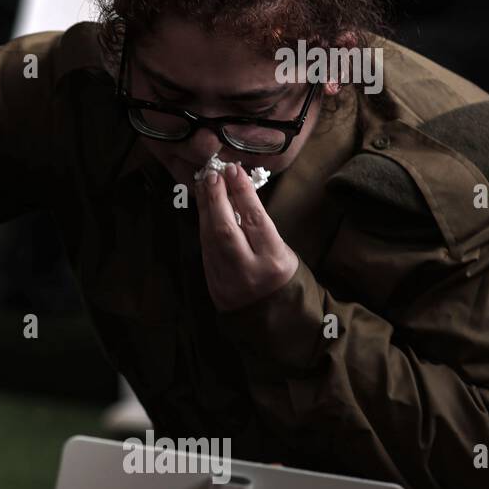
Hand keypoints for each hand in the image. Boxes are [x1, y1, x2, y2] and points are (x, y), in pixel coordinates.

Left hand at [194, 162, 298, 312]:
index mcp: (273, 261)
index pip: (254, 220)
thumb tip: (238, 194)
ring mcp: (227, 280)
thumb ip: (260, 227)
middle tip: (213, 174)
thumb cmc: (284, 277)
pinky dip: (204, 226)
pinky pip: (206, 249)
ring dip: (205, 208)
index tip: (233, 170)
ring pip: (210, 238)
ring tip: (205, 185)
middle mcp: (248, 271)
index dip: (241, 192)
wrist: (275, 319)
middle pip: (226, 228)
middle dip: (217, 197)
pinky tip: (204, 210)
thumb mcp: (283, 251)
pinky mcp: (213, 284)